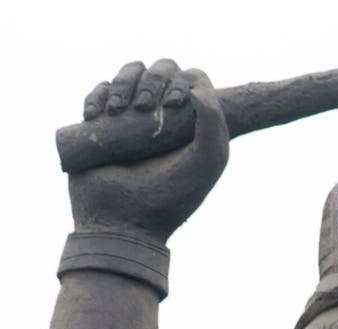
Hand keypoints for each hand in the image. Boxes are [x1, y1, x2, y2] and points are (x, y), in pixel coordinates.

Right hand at [68, 60, 228, 241]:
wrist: (123, 225)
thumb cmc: (169, 198)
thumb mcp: (206, 164)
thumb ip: (215, 124)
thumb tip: (196, 87)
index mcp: (192, 125)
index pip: (192, 80)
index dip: (183, 80)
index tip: (173, 105)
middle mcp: (163, 119)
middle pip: (160, 69)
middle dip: (152, 78)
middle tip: (144, 108)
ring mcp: (131, 121)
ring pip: (129, 74)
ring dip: (123, 81)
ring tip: (118, 112)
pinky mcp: (101, 127)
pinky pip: (100, 93)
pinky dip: (98, 95)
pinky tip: (97, 115)